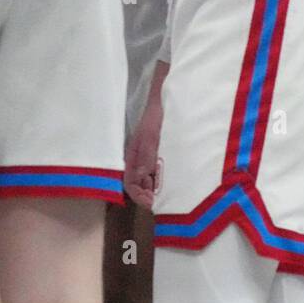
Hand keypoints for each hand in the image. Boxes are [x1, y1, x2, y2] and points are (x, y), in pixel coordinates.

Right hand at [124, 91, 162, 207]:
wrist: (167, 99)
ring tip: (168, 195)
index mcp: (133, 155)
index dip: (138, 195)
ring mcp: (151, 156)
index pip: (129, 182)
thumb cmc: (157, 116)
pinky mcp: (161, 152)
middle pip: (139, 184)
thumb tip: (140, 178)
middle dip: (148, 195)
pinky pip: (159, 170)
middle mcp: (140, 159)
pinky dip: (164, 179)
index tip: (151, 203)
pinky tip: (174, 182)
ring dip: (156, 189)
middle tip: (162, 203)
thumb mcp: (152, 136)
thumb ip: (146, 156)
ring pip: (149, 179)